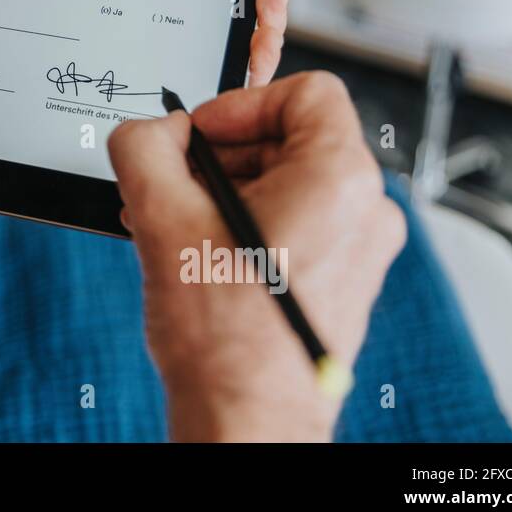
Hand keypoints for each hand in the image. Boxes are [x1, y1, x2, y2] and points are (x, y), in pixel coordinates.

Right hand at [108, 71, 405, 441]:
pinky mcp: (345, 279)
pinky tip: (199, 254)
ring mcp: (361, 248)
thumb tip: (153, 131)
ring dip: (226, 191)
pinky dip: (247, 223)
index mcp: (340, 179)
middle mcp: (366, 210)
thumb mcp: (160, 217)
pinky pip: (297, 223)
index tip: (198, 136)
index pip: (306, 91)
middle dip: (222, 155)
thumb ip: (145, 147)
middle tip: (173, 184)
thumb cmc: (225, 338)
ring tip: (176, 225)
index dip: (240, 103)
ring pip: (289, 183)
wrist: (247, 420)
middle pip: (291, 138)